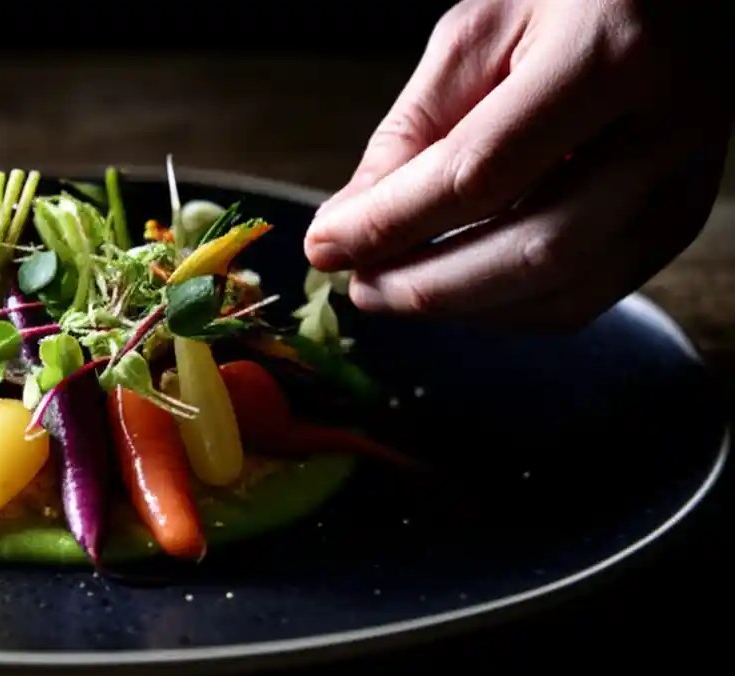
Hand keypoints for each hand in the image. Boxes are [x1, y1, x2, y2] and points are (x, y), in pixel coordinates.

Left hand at [304, 0, 732, 331]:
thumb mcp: (478, 30)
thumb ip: (412, 132)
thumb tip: (348, 227)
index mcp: (610, 56)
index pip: (482, 171)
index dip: (394, 222)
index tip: (327, 245)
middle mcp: (668, 128)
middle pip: (536, 250)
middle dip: (429, 286)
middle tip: (361, 287)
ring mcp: (685, 182)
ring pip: (567, 292)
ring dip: (465, 309)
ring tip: (396, 288)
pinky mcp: (680, 219)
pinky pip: (590, 297)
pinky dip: (510, 309)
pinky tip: (458, 289)